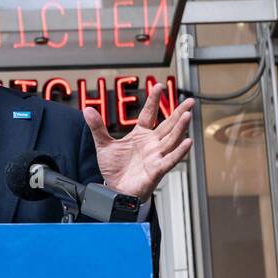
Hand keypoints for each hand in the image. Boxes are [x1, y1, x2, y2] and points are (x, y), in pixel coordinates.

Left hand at [85, 87, 194, 201]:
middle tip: (190, 101)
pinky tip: (188, 142)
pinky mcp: (156, 170)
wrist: (115, 190)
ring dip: (180, 128)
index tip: (159, 86)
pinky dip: (179, 152)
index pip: (149, 114)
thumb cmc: (115, 169)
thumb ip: (97, 127)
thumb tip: (87, 110)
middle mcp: (151, 144)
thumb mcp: (103, 145)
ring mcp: (155, 156)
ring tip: (188, 115)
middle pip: (168, 125)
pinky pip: (170, 160)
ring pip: (171, 140)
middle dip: (179, 112)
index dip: (153, 101)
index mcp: (140, 135)